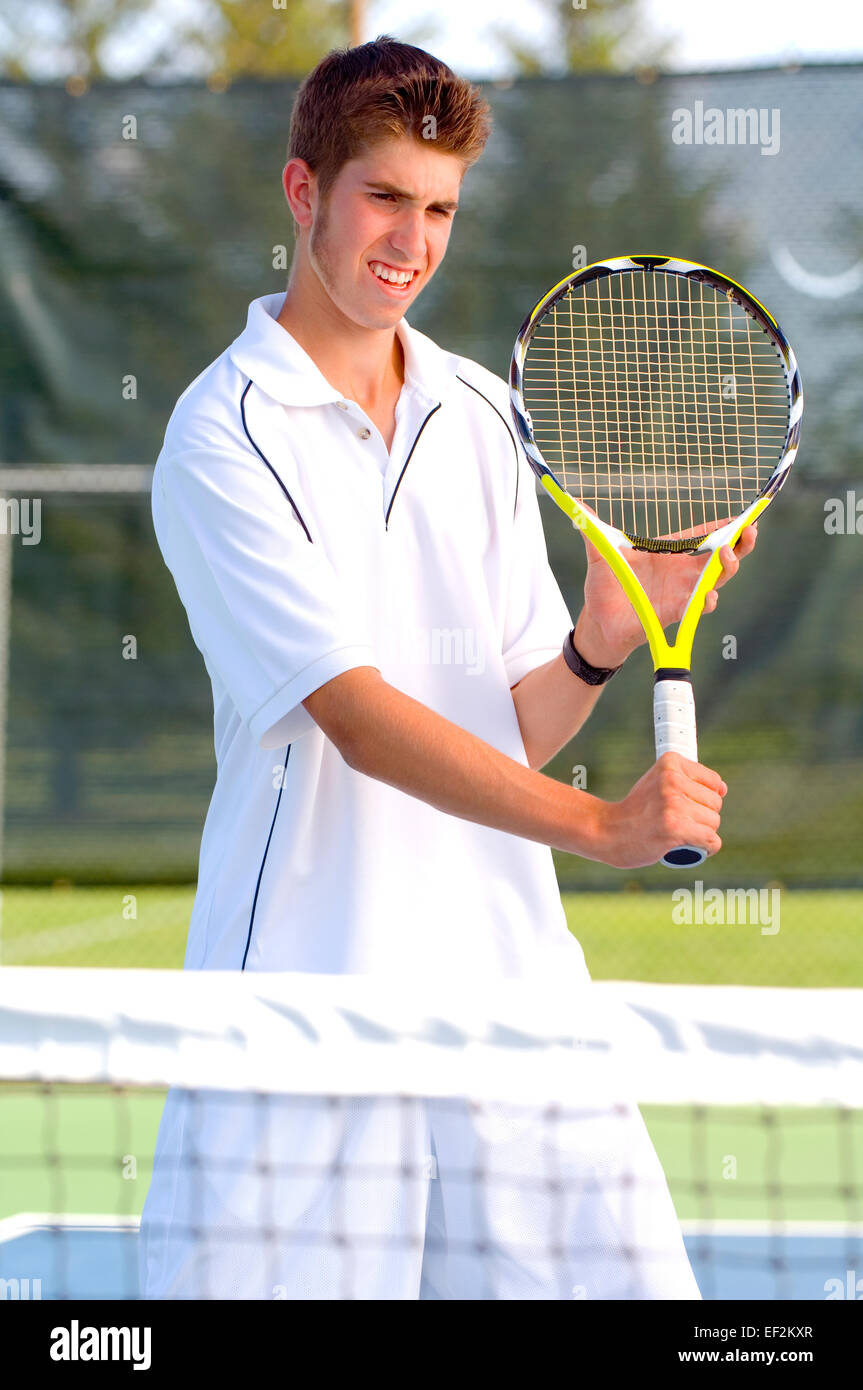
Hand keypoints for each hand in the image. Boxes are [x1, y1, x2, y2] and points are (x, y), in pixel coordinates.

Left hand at [574, 519, 758, 668]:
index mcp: (670, 552)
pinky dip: (704, 601)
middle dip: (739, 544)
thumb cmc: (605, 585)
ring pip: (716, 580)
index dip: (726, 527)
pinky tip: (707, 596)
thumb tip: (573, 502)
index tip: (745, 516)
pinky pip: (696, 607)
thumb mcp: (600, 554)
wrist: (598, 621)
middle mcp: (682, 572)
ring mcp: (681, 592)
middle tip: (749, 531)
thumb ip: (593, 529)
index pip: (705, 535)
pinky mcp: (674, 613)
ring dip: (726, 568)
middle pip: (721, 557)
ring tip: (728, 556)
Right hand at [594, 753, 725, 868]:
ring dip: (702, 833)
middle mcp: (672, 780)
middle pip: (715, 804)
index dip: (704, 798)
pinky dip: (708, 848)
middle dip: (703, 817)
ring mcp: (673, 804)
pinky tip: (696, 848)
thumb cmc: (636, 810)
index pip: (713, 782)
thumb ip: (686, 779)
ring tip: (681, 835)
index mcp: (670, 763)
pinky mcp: (675, 828)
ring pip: (713, 823)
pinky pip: (711, 840)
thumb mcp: (657, 782)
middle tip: (679, 823)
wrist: (608, 831)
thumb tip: (723, 788)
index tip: (684, 806)